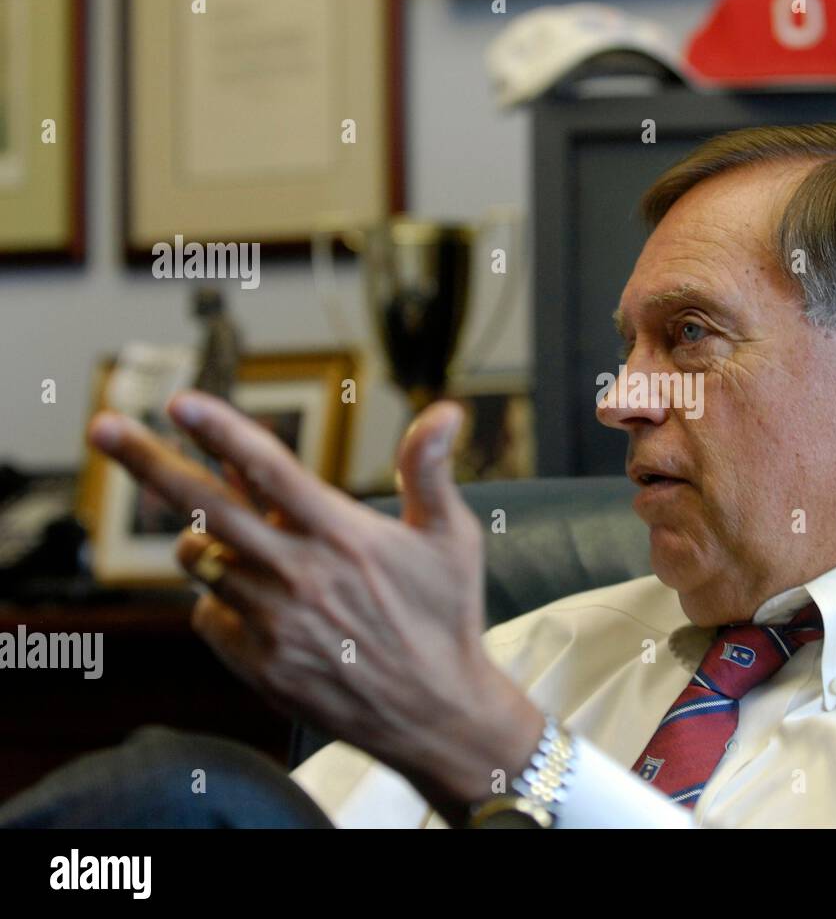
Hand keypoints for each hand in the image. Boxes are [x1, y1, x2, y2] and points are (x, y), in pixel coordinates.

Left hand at [87, 391, 543, 816]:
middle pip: (205, 507)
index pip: (270, 472)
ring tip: (222, 528)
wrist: (434, 713)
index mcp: (343, 536)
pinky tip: (253, 594)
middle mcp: (299, 576)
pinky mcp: (257, 663)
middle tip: (103, 428)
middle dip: (148, 462)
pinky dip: (218, 594)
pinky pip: (209, 613)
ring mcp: (273, 622)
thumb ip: (431, 470)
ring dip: (199, 533)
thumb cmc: (446, 616)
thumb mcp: (452, 538)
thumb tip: (448, 409)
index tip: (178, 402)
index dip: (221, 432)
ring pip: (201, 559)